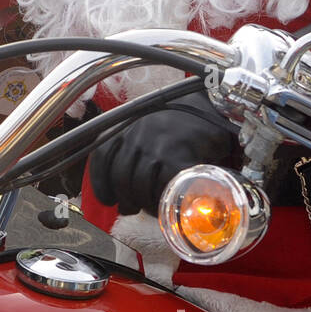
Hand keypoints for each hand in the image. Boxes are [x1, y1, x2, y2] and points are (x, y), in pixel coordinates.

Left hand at [89, 97, 238, 214]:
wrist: (209, 103)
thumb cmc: (176, 122)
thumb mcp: (145, 129)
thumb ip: (128, 153)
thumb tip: (123, 199)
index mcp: (123, 125)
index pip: (102, 158)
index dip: (101, 184)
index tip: (108, 199)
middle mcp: (136, 133)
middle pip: (121, 178)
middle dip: (127, 199)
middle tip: (135, 207)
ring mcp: (157, 144)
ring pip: (141, 186)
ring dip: (147, 203)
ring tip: (156, 207)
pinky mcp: (179, 155)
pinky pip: (166, 187)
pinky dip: (167, 199)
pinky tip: (172, 200)